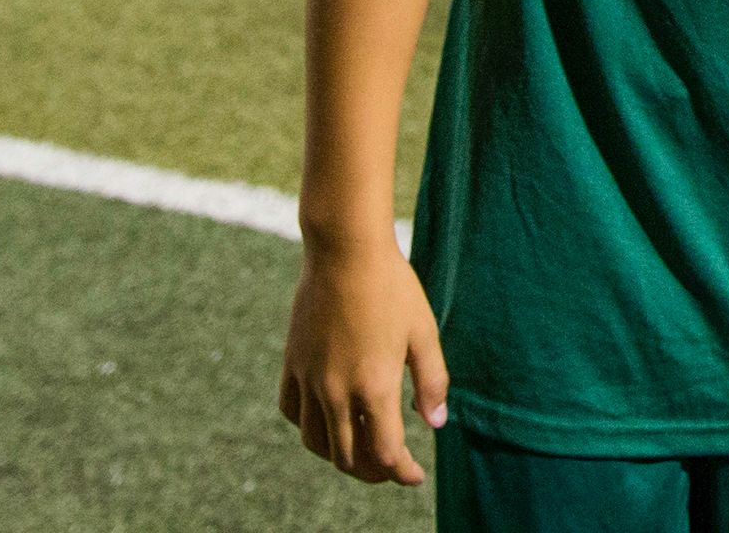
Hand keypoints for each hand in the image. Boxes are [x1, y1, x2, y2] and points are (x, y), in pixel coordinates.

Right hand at [279, 236, 447, 485]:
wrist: (345, 251)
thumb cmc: (392, 287)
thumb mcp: (424, 332)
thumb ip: (432, 381)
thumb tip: (436, 424)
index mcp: (374, 387)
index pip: (386, 453)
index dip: (402, 472)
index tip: (415, 477)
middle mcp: (336, 392)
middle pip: (348, 458)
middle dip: (373, 472)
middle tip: (391, 467)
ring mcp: (310, 380)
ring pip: (316, 443)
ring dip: (340, 456)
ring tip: (360, 450)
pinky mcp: (292, 364)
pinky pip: (293, 412)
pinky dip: (309, 427)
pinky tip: (326, 420)